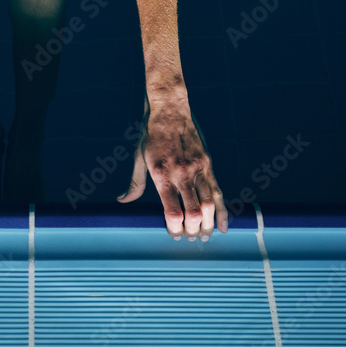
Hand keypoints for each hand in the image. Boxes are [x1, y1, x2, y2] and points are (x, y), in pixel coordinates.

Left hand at [117, 93, 227, 241]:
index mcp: (162, 174)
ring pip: (209, 204)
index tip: (173, 235)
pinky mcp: (207, 163)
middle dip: (192, 231)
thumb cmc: (150, 133)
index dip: (175, 230)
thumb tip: (123, 201)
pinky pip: (218, 191)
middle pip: (194, 213)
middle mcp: (182, 173)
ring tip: (203, 236)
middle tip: (189, 238)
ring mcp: (197, 168)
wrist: (169, 108)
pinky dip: (222, 211)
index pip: (173, 213)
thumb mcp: (139, 157)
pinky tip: (222, 226)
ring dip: (208, 225)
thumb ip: (135, 183)